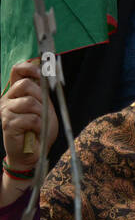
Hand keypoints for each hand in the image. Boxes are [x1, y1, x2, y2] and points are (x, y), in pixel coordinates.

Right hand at [1, 60, 57, 191]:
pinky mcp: (7, 124)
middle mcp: (7, 99)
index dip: (30, 67)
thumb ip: (43, 91)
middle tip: (42, 112)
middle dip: (41, 97)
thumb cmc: (40, 128)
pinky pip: (31, 118)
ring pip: (30, 102)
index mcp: (16, 92)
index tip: (42, 73)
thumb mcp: (45, 106)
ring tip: (38, 124)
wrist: (35, 152)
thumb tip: (46, 70)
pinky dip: (39, 125)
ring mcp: (5, 111)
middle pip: (26, 85)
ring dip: (41, 114)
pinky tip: (34, 131)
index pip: (18, 70)